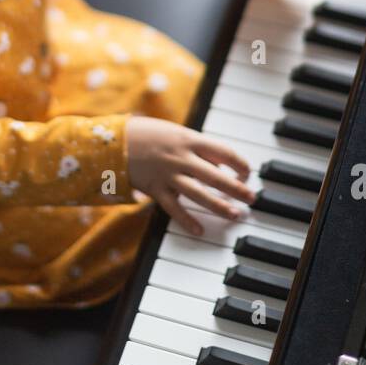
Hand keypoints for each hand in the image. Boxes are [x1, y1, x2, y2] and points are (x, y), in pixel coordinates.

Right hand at [125, 116, 253, 236]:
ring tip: (235, 214)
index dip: (239, 163)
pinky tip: (199, 230)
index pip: (223, 152)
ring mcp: (167, 175)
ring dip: (219, 206)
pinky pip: (173, 208)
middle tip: (252, 198)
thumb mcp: (176, 133)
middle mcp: (181, 157)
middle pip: (215, 176)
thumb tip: (221, 166)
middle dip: (236, 188)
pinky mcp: (155, 189)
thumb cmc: (149, 134)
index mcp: (189, 140)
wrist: (113, 141)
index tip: (247, 173)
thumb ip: (198, 149)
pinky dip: (186, 220)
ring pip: (198, 194)